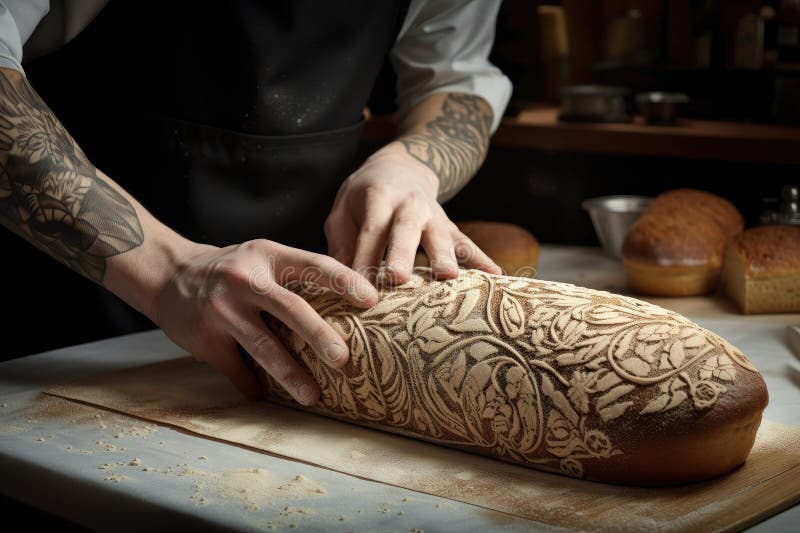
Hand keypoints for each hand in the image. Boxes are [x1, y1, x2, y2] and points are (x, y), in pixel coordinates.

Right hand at [151, 240, 378, 402]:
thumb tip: (352, 304)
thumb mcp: (262, 257)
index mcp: (267, 255)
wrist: (168, 274)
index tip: (371, 299)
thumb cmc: (232, 269)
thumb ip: (296, 274)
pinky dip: (253, 386)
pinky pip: (236, 369)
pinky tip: (266, 397)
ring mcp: (222, 309)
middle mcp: (244, 280)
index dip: (344, 281)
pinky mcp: (204, 338)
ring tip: (312, 395)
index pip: (312, 264)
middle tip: (344, 358)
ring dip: (290, 375)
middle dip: (319, 335)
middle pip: (290, 308)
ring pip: (262, 346)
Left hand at [325, 143, 500, 284]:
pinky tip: (494, 275)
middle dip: (401, 254)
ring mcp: (434, 215)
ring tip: (448, 277)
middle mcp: (409, 204)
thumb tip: (340, 281)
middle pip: (405, 229)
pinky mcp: (449, 227)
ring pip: (440, 235)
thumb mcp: (343, 209)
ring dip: (444, 255)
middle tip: (397, 278)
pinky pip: (466, 243)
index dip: (363, 256)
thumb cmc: (366, 195)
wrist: (403, 167)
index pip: (370, 229)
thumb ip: (341, 242)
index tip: (357, 285)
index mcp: (379, 197)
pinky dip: (481, 259)